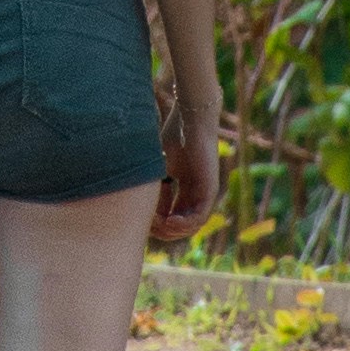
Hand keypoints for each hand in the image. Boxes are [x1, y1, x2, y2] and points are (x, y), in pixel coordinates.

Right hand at [153, 103, 221, 246]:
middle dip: (164, 230)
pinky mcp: (210, 189)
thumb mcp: (158, 166)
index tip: (142, 219)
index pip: (172, 216)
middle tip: (150, 226)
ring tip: (159, 225)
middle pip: (181, 225)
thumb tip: (139, 208)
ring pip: (191, 226)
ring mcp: (205, 193)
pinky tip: (169, 220)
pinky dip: (184, 224)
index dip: (156, 222)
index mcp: (186, 188)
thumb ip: (153, 186)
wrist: (191, 119)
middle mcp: (197, 193)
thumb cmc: (174, 135)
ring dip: (173, 230)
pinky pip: (200, 217)